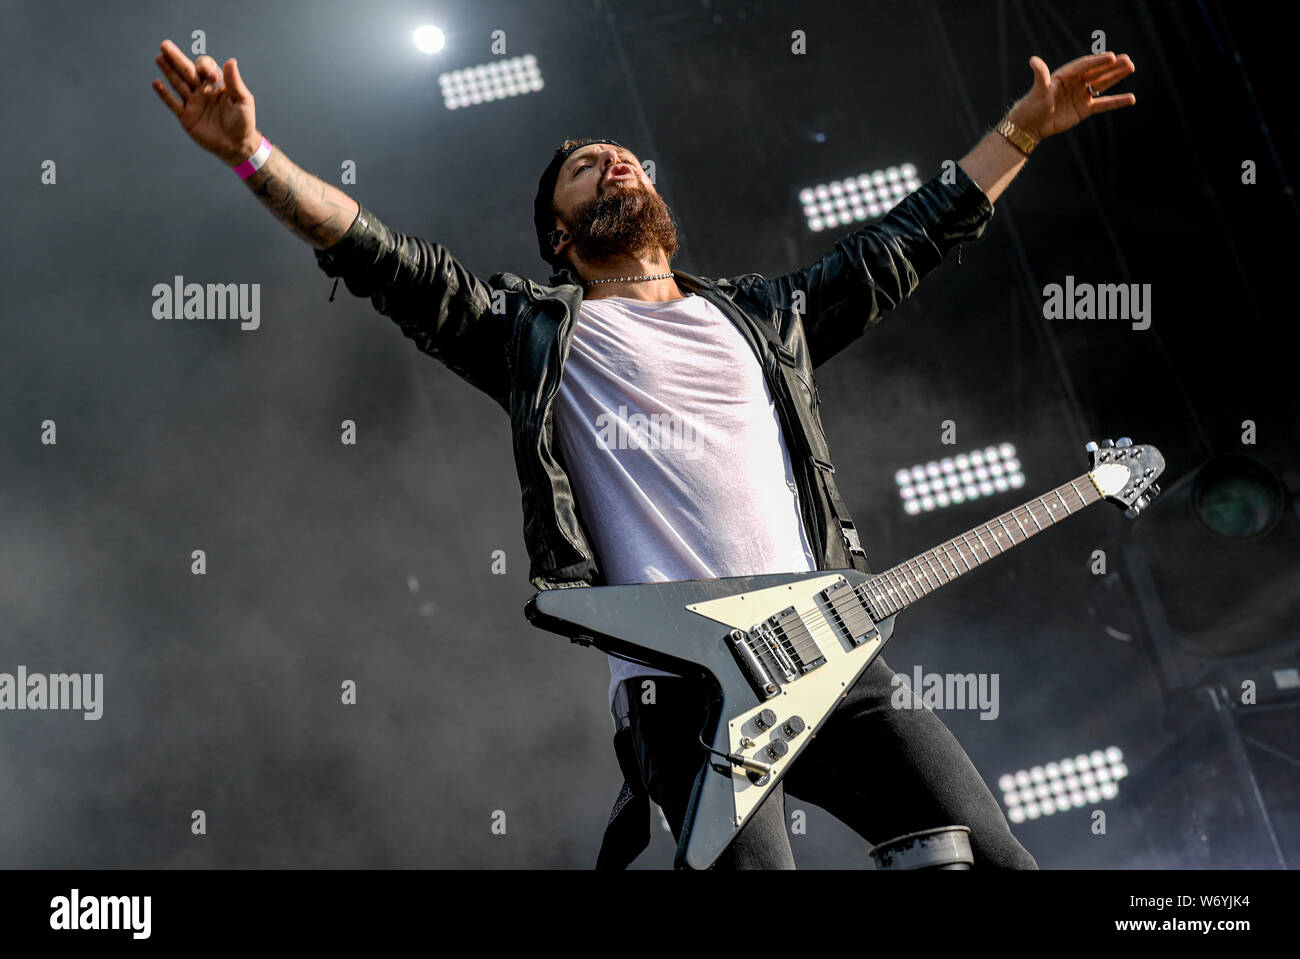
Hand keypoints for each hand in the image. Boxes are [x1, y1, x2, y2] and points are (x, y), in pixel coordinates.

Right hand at [152, 39, 260, 164]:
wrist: (237, 146)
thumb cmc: (244, 122)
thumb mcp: (243, 100)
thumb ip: (235, 82)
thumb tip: (230, 61)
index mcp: (216, 85)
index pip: (204, 68)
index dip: (204, 67)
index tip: (211, 76)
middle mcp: (202, 91)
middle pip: (186, 71)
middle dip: (176, 58)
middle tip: (164, 45)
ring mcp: (193, 103)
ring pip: (178, 84)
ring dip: (168, 71)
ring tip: (159, 58)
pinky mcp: (187, 117)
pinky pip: (174, 104)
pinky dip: (165, 94)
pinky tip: (156, 83)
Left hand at [1007, 51, 1135, 140]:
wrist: (1030, 126)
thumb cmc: (1032, 106)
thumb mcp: (1038, 90)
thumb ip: (1041, 75)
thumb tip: (1033, 60)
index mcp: (1065, 75)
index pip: (1084, 65)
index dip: (1097, 61)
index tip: (1111, 57)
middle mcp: (1075, 83)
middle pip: (1097, 72)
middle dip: (1112, 66)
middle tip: (1127, 60)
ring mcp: (1081, 95)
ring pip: (1102, 84)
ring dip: (1116, 76)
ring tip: (1130, 67)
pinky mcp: (1084, 109)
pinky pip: (1103, 104)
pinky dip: (1116, 101)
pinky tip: (1131, 98)